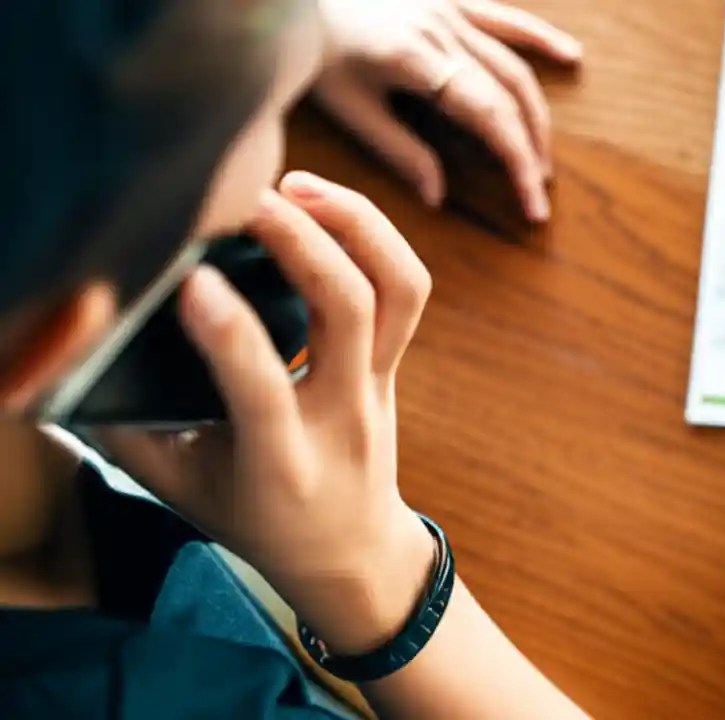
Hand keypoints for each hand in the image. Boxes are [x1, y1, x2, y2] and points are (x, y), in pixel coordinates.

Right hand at [96, 171, 434, 653]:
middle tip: (247, 199)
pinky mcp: (395, 359)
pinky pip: (406, 287)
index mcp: (282, 462)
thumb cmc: (251, 517)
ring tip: (295, 187)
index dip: (230, 333)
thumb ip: (126, 428)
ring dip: (356, 224)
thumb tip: (68, 357)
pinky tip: (322, 206)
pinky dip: (374, 235)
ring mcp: (380, 384)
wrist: (349, 551)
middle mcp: (343, 417)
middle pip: (350, 312)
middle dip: (304, 242)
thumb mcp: (180, 487)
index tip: (191, 279)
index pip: (264, 391)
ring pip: (399, 290)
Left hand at [313, 0, 581, 220]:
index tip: (532, 206)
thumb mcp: (347, 106)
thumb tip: (438, 197)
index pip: (490, 118)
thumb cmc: (311, 48)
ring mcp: (451, 10)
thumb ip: (397, 150)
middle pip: (511, 94)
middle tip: (537, 193)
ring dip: (538, 113)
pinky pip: (506, 18)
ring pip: (514, 63)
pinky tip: (572, 57)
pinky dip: (539, 37)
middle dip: (532, 148)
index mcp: (419, 60)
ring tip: (545, 158)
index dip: (518, 164)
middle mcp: (444, 31)